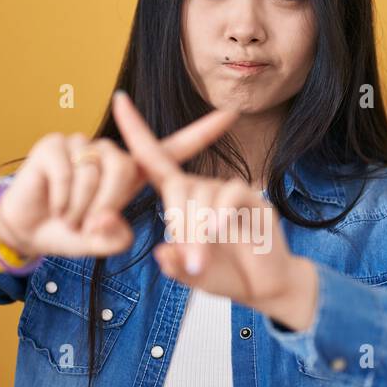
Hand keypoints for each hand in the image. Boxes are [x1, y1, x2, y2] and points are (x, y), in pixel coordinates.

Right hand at [0, 99, 239, 259]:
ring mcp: (80, 144)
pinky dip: (62, 200)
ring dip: (80, 207)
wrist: (24, 230)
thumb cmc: (67, 232)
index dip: (202, 134)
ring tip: (67, 216)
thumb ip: (112, 237)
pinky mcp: (53, 144)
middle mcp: (108, 152)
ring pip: (94, 172)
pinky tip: (53, 204)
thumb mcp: (98, 241)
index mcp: (128, 172)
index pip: (171, 150)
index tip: (231, 114)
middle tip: (86, 226)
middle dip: (104, 205)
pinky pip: (69, 174)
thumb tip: (108, 220)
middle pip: (123, 167)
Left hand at [112, 90, 319, 329]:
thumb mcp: (191, 275)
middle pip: (177, 186)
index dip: (136, 131)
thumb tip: (163, 253)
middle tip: (190, 260)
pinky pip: (230, 194)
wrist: (267, 286)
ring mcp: (228, 191)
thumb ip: (175, 266)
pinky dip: (221, 214)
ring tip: (203, 261)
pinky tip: (221, 231)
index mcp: (182, 199)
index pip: (154, 159)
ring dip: (199, 231)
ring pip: (202, 195)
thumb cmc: (226, 274)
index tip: (119, 100)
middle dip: (179, 223)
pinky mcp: (252, 198)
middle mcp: (203, 188)